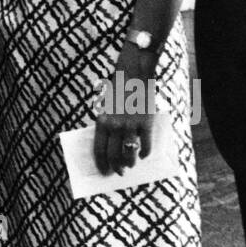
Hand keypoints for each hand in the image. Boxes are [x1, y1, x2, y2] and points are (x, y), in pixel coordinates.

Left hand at [94, 42, 157, 175]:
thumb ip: (107, 125)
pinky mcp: (145, 123)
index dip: (101, 164)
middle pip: (114, 156)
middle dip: (116, 168)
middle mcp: (115, 126)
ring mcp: (131, 125)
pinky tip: (145, 155)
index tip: (104, 171)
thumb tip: (111, 147)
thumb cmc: (117, 90)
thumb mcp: (106, 107)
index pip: (99, 151)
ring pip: (130, 154)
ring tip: (131, 165)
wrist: (133, 73)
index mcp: (102, 122)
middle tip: (120, 173)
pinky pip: (146, 145)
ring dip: (131, 163)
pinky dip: (145, 153)